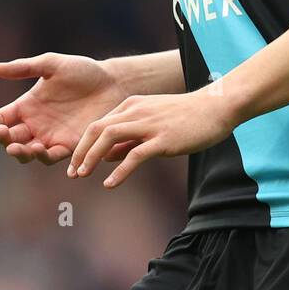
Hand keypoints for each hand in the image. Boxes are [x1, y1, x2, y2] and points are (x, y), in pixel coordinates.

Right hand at [0, 53, 130, 165]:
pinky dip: (45, 158)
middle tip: (2, 133)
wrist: (112, 83)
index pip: (2, 117)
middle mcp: (35, 125)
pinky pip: (53, 157)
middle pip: (11, 139)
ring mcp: (51, 137)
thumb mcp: (53, 64)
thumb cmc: (82, 71)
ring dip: (21, 153)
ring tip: (18, 147)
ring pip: (29, 153)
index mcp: (27, 106)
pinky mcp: (70, 146)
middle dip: (4, 139)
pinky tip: (41, 152)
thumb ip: (26, 67)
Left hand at [66, 86, 236, 188]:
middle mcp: (136, 111)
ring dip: (91, 157)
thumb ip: (129, 138)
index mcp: (132, 105)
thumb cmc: (185, 117)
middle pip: (97, 129)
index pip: (98, 124)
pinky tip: (110, 184)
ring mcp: (149, 124)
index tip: (75, 163)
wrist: (215, 108)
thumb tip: (106, 157)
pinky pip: (134, 155)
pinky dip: (119, 171)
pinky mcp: (162, 139)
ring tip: (83, 175)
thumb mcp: (152, 122)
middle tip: (72, 172)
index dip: (83, 144)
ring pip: (109, 137)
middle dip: (80, 151)